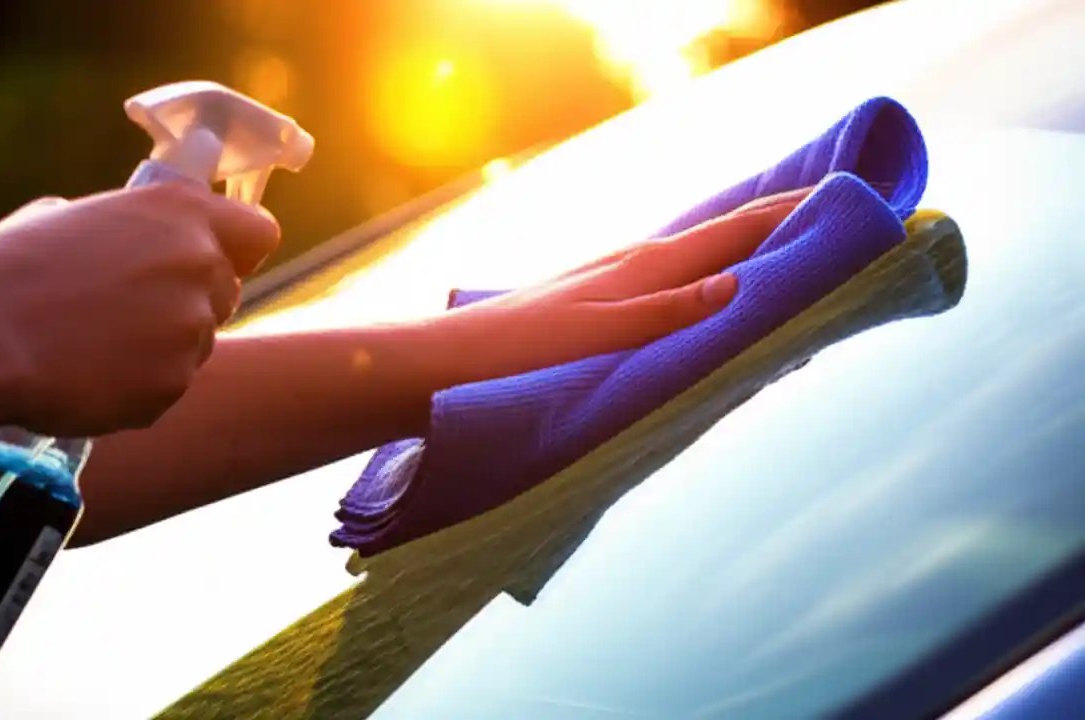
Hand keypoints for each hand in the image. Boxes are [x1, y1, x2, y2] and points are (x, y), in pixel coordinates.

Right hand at [0, 183, 279, 434]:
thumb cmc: (8, 271)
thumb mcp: (67, 218)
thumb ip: (121, 229)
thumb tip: (128, 242)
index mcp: (178, 212)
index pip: (258, 232)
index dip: (236, 248)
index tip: (212, 258)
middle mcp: (198, 266)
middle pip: (226, 292)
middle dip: (189, 302)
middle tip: (128, 310)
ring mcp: (190, 330)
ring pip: (196, 345)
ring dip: (160, 347)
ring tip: (92, 344)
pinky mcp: (172, 386)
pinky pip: (166, 388)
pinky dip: (135, 387)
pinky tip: (86, 374)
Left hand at [437, 188, 810, 382]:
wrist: (462, 353)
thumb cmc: (528, 348)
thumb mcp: (603, 335)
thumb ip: (669, 312)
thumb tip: (739, 285)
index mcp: (647, 266)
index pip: (735, 231)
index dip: (791, 213)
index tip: (846, 201)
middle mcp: (639, 260)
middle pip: (725, 233)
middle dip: (782, 221)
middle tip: (838, 215)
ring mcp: (622, 274)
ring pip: (704, 251)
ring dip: (751, 244)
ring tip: (795, 243)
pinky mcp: (608, 292)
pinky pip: (681, 272)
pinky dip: (716, 268)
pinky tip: (717, 280)